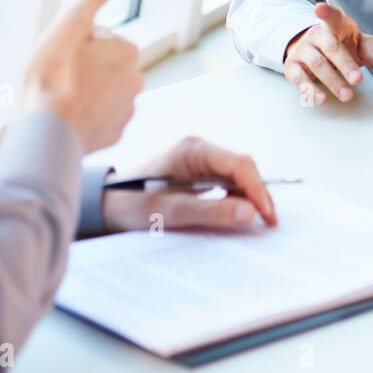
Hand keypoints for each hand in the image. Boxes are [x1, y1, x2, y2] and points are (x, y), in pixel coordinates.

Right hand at [24, 0, 143, 152]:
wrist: (50, 131)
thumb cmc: (55, 76)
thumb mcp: (72, 24)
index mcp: (128, 51)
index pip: (97, 38)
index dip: (74, 44)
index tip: (61, 58)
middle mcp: (136, 79)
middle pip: (101, 65)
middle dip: (82, 68)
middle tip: (58, 79)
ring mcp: (127, 109)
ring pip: (101, 92)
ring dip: (84, 93)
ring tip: (61, 100)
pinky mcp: (115, 134)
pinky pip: (99, 118)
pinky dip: (86, 117)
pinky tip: (68, 118)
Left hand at [102, 136, 277, 231]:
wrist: (105, 203)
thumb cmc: (132, 202)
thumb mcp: (172, 211)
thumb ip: (213, 211)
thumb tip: (251, 214)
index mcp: (193, 150)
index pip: (238, 164)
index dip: (258, 189)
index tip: (267, 214)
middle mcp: (199, 150)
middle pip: (241, 169)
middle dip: (257, 194)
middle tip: (267, 223)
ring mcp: (199, 160)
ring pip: (236, 177)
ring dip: (247, 197)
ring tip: (255, 222)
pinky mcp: (198, 172)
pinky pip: (226, 183)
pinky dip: (235, 199)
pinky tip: (237, 215)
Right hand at [282, 2, 372, 104]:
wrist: (315, 49)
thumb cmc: (342, 44)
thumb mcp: (360, 45)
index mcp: (335, 26)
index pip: (332, 17)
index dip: (326, 12)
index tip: (319, 9)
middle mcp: (316, 35)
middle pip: (330, 48)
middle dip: (345, 64)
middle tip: (357, 79)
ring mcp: (303, 50)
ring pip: (316, 64)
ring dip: (332, 81)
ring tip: (346, 95)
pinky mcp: (292, 66)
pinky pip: (299, 78)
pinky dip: (310, 90)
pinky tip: (320, 99)